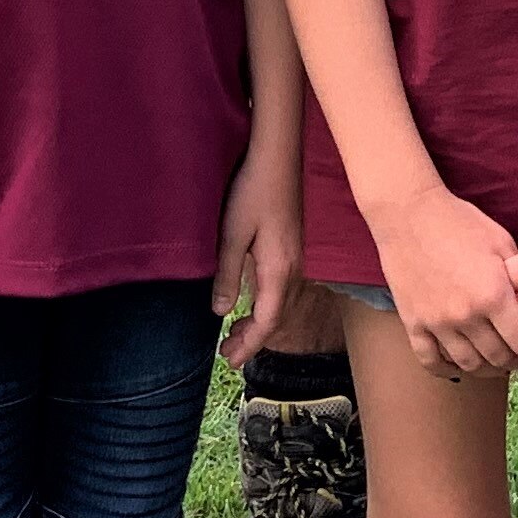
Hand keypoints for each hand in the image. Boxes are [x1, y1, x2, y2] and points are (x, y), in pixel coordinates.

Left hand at [214, 151, 305, 366]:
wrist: (278, 157)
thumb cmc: (253, 192)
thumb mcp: (232, 234)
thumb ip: (228, 275)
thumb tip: (221, 312)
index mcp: (279, 270)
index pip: (267, 321)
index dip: (249, 344)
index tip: (229, 360)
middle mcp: (292, 269)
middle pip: (277, 317)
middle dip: (253, 339)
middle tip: (227, 353)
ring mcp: (295, 258)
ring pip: (280, 304)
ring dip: (260, 323)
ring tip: (235, 333)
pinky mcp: (292, 247)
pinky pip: (282, 289)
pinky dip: (266, 305)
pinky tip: (251, 301)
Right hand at [364, 187, 517, 378]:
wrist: (409, 212)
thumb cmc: (459, 222)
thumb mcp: (501, 243)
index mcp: (493, 295)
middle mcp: (466, 316)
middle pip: (500, 358)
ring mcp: (437, 323)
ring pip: (470, 364)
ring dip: (488, 368)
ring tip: (498, 361)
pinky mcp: (414, 323)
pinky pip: (432, 362)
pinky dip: (449, 368)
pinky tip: (460, 362)